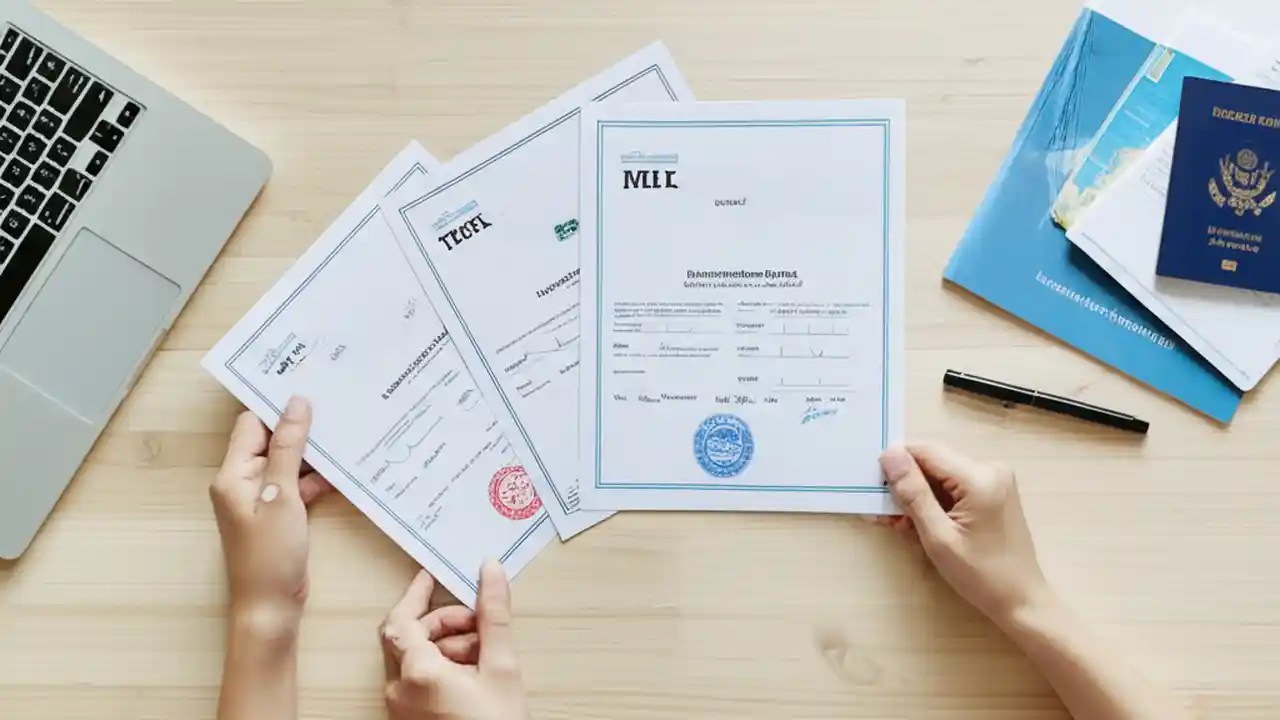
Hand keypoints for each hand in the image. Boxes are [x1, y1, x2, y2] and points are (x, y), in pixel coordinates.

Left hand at [210, 397, 333, 629]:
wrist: (270, 608)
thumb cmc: (270, 555)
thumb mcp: (281, 496)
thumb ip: (289, 449)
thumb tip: (297, 404)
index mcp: (233, 474)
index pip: (252, 424)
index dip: (277, 405)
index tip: (308, 386)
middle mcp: (242, 482)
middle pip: (271, 441)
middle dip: (301, 426)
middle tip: (335, 404)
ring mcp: (261, 499)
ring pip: (288, 463)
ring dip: (313, 454)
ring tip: (346, 431)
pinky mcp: (278, 514)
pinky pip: (297, 485)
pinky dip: (317, 479)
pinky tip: (345, 470)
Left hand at [381, 561, 530, 719]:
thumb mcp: (502, 667)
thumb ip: (493, 615)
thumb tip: (490, 574)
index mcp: (419, 673)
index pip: (401, 619)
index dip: (416, 594)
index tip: (431, 578)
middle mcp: (400, 690)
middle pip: (406, 636)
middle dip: (441, 621)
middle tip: (475, 621)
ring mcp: (401, 708)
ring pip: (412, 658)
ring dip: (444, 645)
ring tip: (482, 654)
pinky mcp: (409, 719)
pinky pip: (416, 680)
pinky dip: (439, 666)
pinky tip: (472, 674)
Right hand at [880, 443, 1049, 626]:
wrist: (1022, 600)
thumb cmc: (981, 575)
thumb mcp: (938, 537)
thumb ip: (913, 494)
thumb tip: (889, 455)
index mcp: (980, 477)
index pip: (925, 451)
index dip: (897, 466)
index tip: (876, 490)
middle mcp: (991, 469)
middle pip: (933, 462)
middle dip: (907, 487)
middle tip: (888, 517)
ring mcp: (995, 479)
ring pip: (940, 476)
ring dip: (919, 499)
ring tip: (906, 529)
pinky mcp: (994, 491)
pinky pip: (954, 487)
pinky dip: (936, 504)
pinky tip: (925, 527)